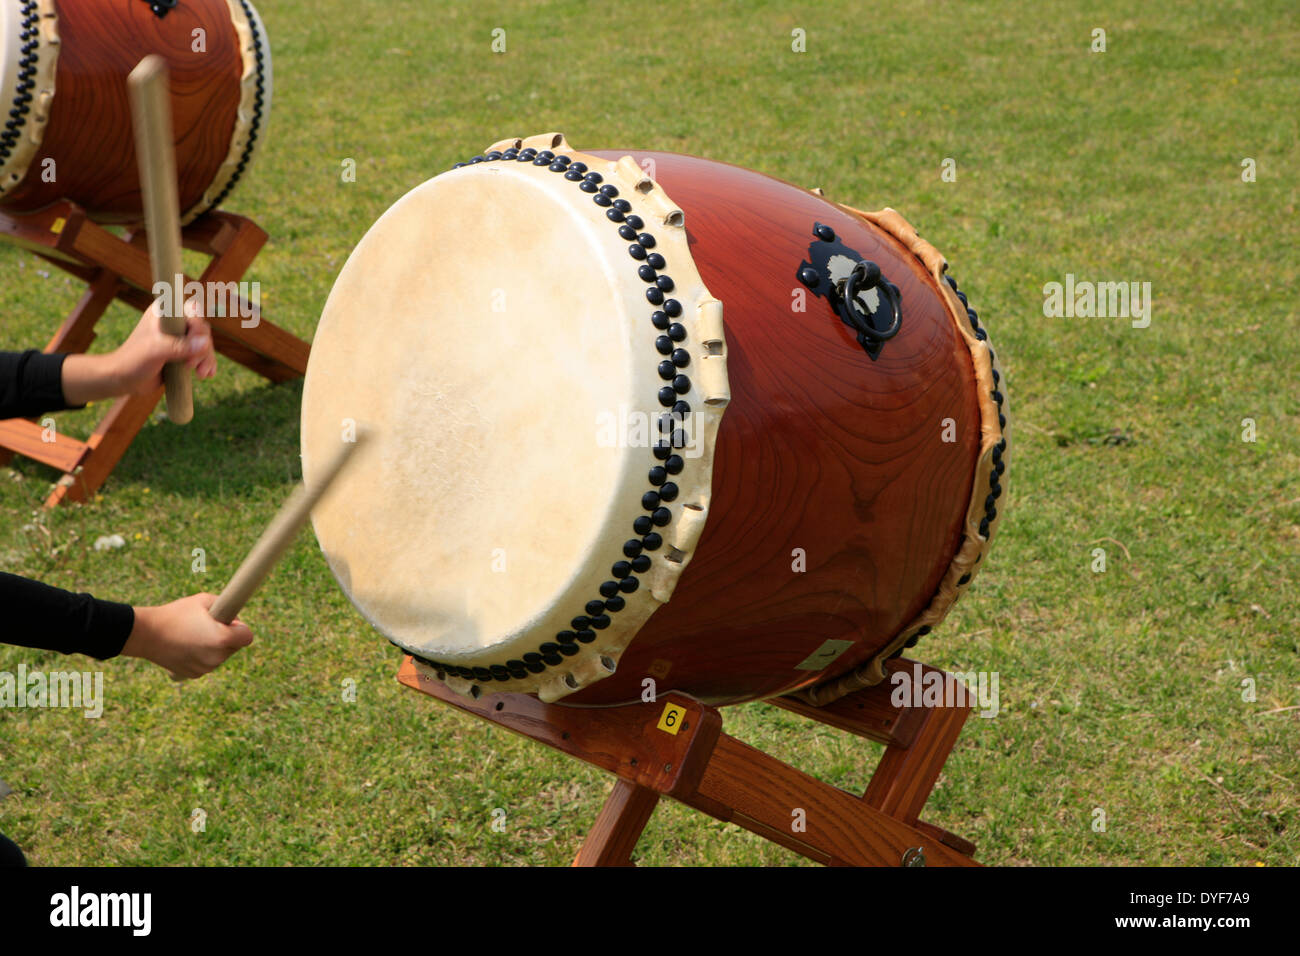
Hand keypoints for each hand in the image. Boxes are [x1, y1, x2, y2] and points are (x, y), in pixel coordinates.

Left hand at [111, 295, 216, 395]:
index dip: (198, 327)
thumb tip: (205, 343)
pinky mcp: (182, 353)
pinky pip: (202, 355)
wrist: (123, 380)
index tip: (195, 343)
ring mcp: (179, 339)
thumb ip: (179, 346)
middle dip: (203, 348)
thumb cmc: (133, 360)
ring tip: (200, 374)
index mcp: (165, 313)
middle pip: (202, 329)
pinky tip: (207, 374)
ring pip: (204, 344)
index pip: (192, 312)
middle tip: (190, 364)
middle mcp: (174, 323)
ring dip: (206, 359)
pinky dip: (207, 364)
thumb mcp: (155, 350)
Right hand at [123, 593, 253, 679]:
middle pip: (234, 647)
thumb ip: (225, 606)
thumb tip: (235, 618)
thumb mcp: (203, 600)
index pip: (247, 636)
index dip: (240, 627)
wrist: (146, 634)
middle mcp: (217, 657)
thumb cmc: (176, 614)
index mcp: (223, 639)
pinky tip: (186, 646)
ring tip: (194, 634)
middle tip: (207, 626)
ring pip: (220, 656)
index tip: (228, 622)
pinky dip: (201, 656)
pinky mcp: (194, 675)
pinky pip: (206, 663)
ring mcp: (205, 668)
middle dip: (227, 637)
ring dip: (214, 647)